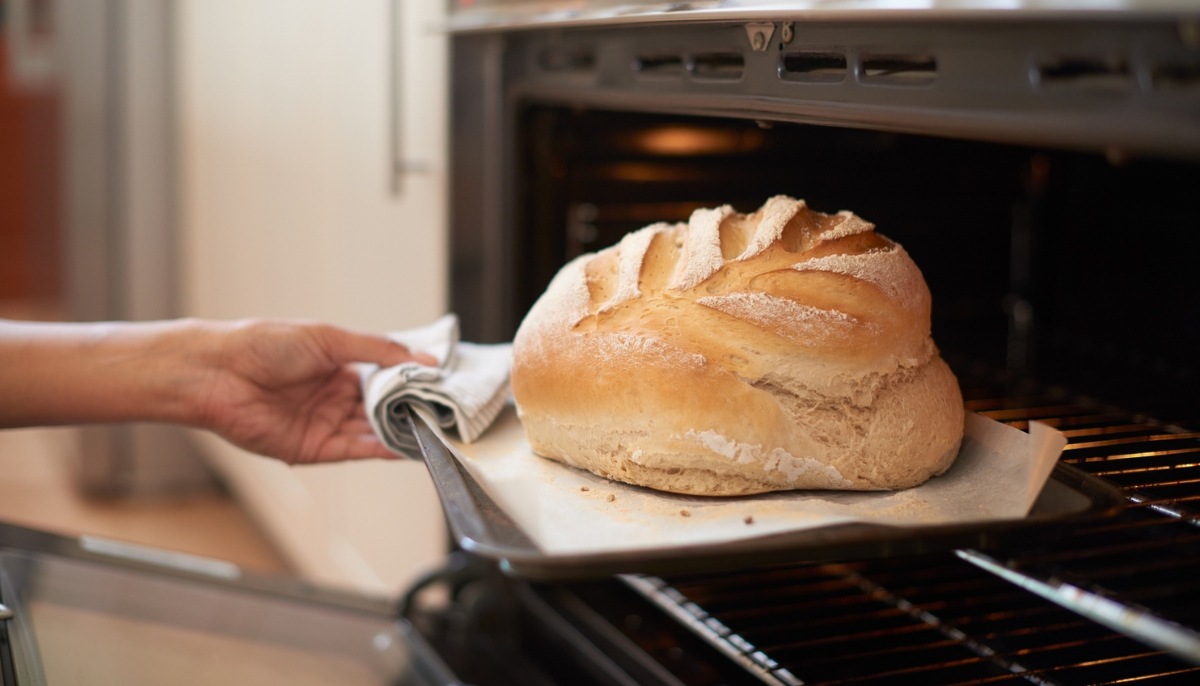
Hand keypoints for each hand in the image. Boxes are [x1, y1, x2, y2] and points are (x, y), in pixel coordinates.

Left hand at [193, 320, 435, 463]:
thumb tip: (424, 359)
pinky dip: (381, 449)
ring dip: (401, 431)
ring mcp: (326, 423)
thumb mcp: (329, 337)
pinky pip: (356, 451)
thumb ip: (378, 349)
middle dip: (412, 409)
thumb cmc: (264, 344)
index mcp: (339, 366)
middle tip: (444, 410)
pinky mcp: (314, 448)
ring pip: (374, 431)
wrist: (218, 372)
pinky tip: (405, 446)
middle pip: (384, 408)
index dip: (412, 381)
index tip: (442, 384)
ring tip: (432, 429)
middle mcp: (335, 396)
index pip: (386, 377)